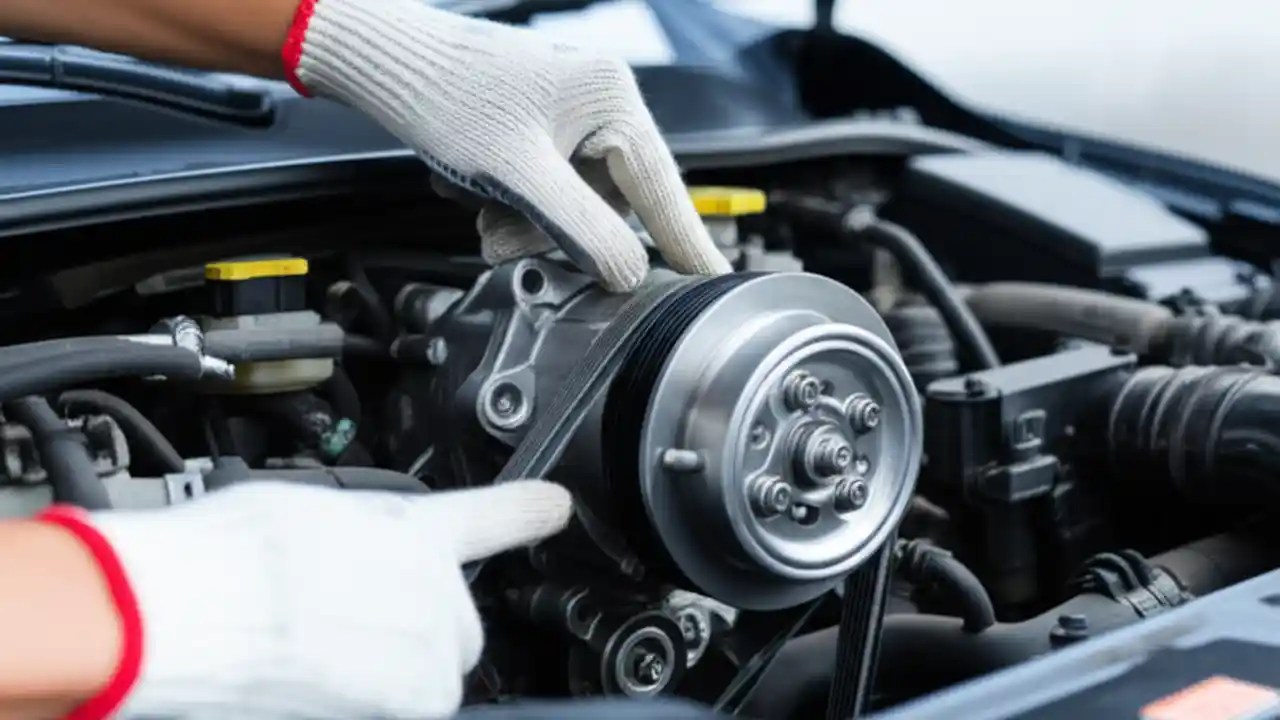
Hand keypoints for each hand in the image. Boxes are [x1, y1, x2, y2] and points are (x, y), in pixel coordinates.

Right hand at [63, 480, 571, 718]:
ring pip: (439, 673)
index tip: (553, 507)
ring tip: (326, 661)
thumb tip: (339, 564)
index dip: (522, 511)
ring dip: (397, 677)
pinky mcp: (418, 691)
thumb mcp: (295, 519)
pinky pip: (423, 705)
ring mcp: (431, 634)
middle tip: (345, 635)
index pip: (485, 513)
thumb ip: (344, 544)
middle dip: (415, 636)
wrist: (191, 605)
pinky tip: (334, 686)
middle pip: (456, 624)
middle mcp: (432, 577)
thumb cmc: (223, 558)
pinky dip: (387, 703)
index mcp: (401, 526)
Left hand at [283, 0, 730, 291]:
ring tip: (482, 208)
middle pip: (609, 203)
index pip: (664, 189)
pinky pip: (546, 186)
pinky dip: (514, 202)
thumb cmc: (448, 100)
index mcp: (613, 100)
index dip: (688, 242)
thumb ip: (582, 228)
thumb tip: (629, 272)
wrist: (389, 63)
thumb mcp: (519, 175)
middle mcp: (602, 101)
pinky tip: (477, 189)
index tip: (715, 283)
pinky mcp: (540, 125)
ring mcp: (570, 113)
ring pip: (572, 202)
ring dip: (527, 222)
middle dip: (557, 232)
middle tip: (504, 237)